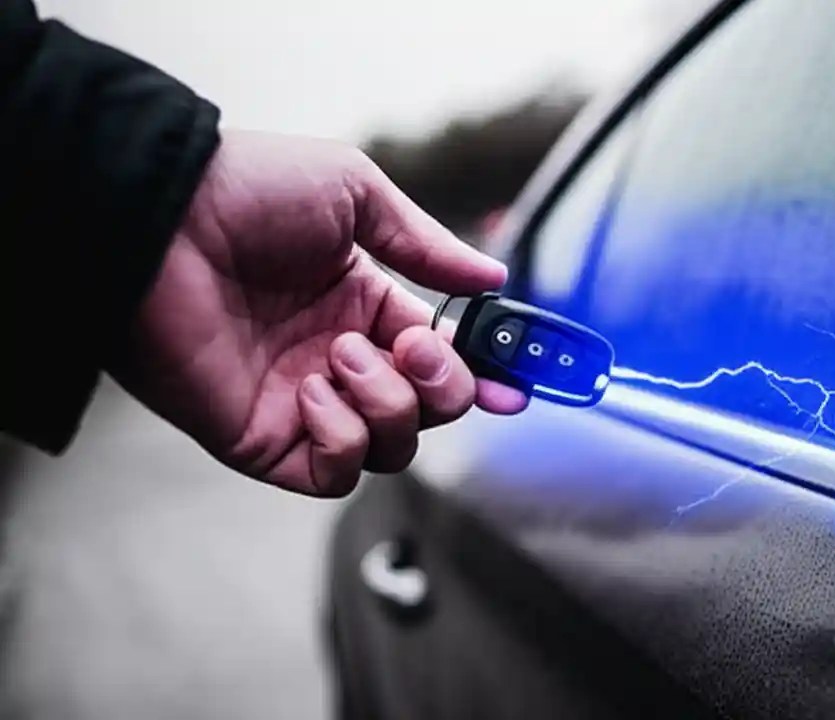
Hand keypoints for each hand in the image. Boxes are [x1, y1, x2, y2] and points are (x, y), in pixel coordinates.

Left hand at [109, 130, 527, 496]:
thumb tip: (493, 280)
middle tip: (410, 346)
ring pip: (390, 448)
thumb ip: (427, 247)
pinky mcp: (263, 438)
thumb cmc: (249, 191)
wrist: (159, 219)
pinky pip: (333, 473)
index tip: (514, 385)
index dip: (484, 376)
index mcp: (366, 307)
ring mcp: (303, 403)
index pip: (443, 359)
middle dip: (442, 388)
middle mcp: (340, 360)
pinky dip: (340, 438)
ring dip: (387, 406)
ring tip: (341, 355)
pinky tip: (311, 391)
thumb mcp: (356, 195)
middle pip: (429, 413)